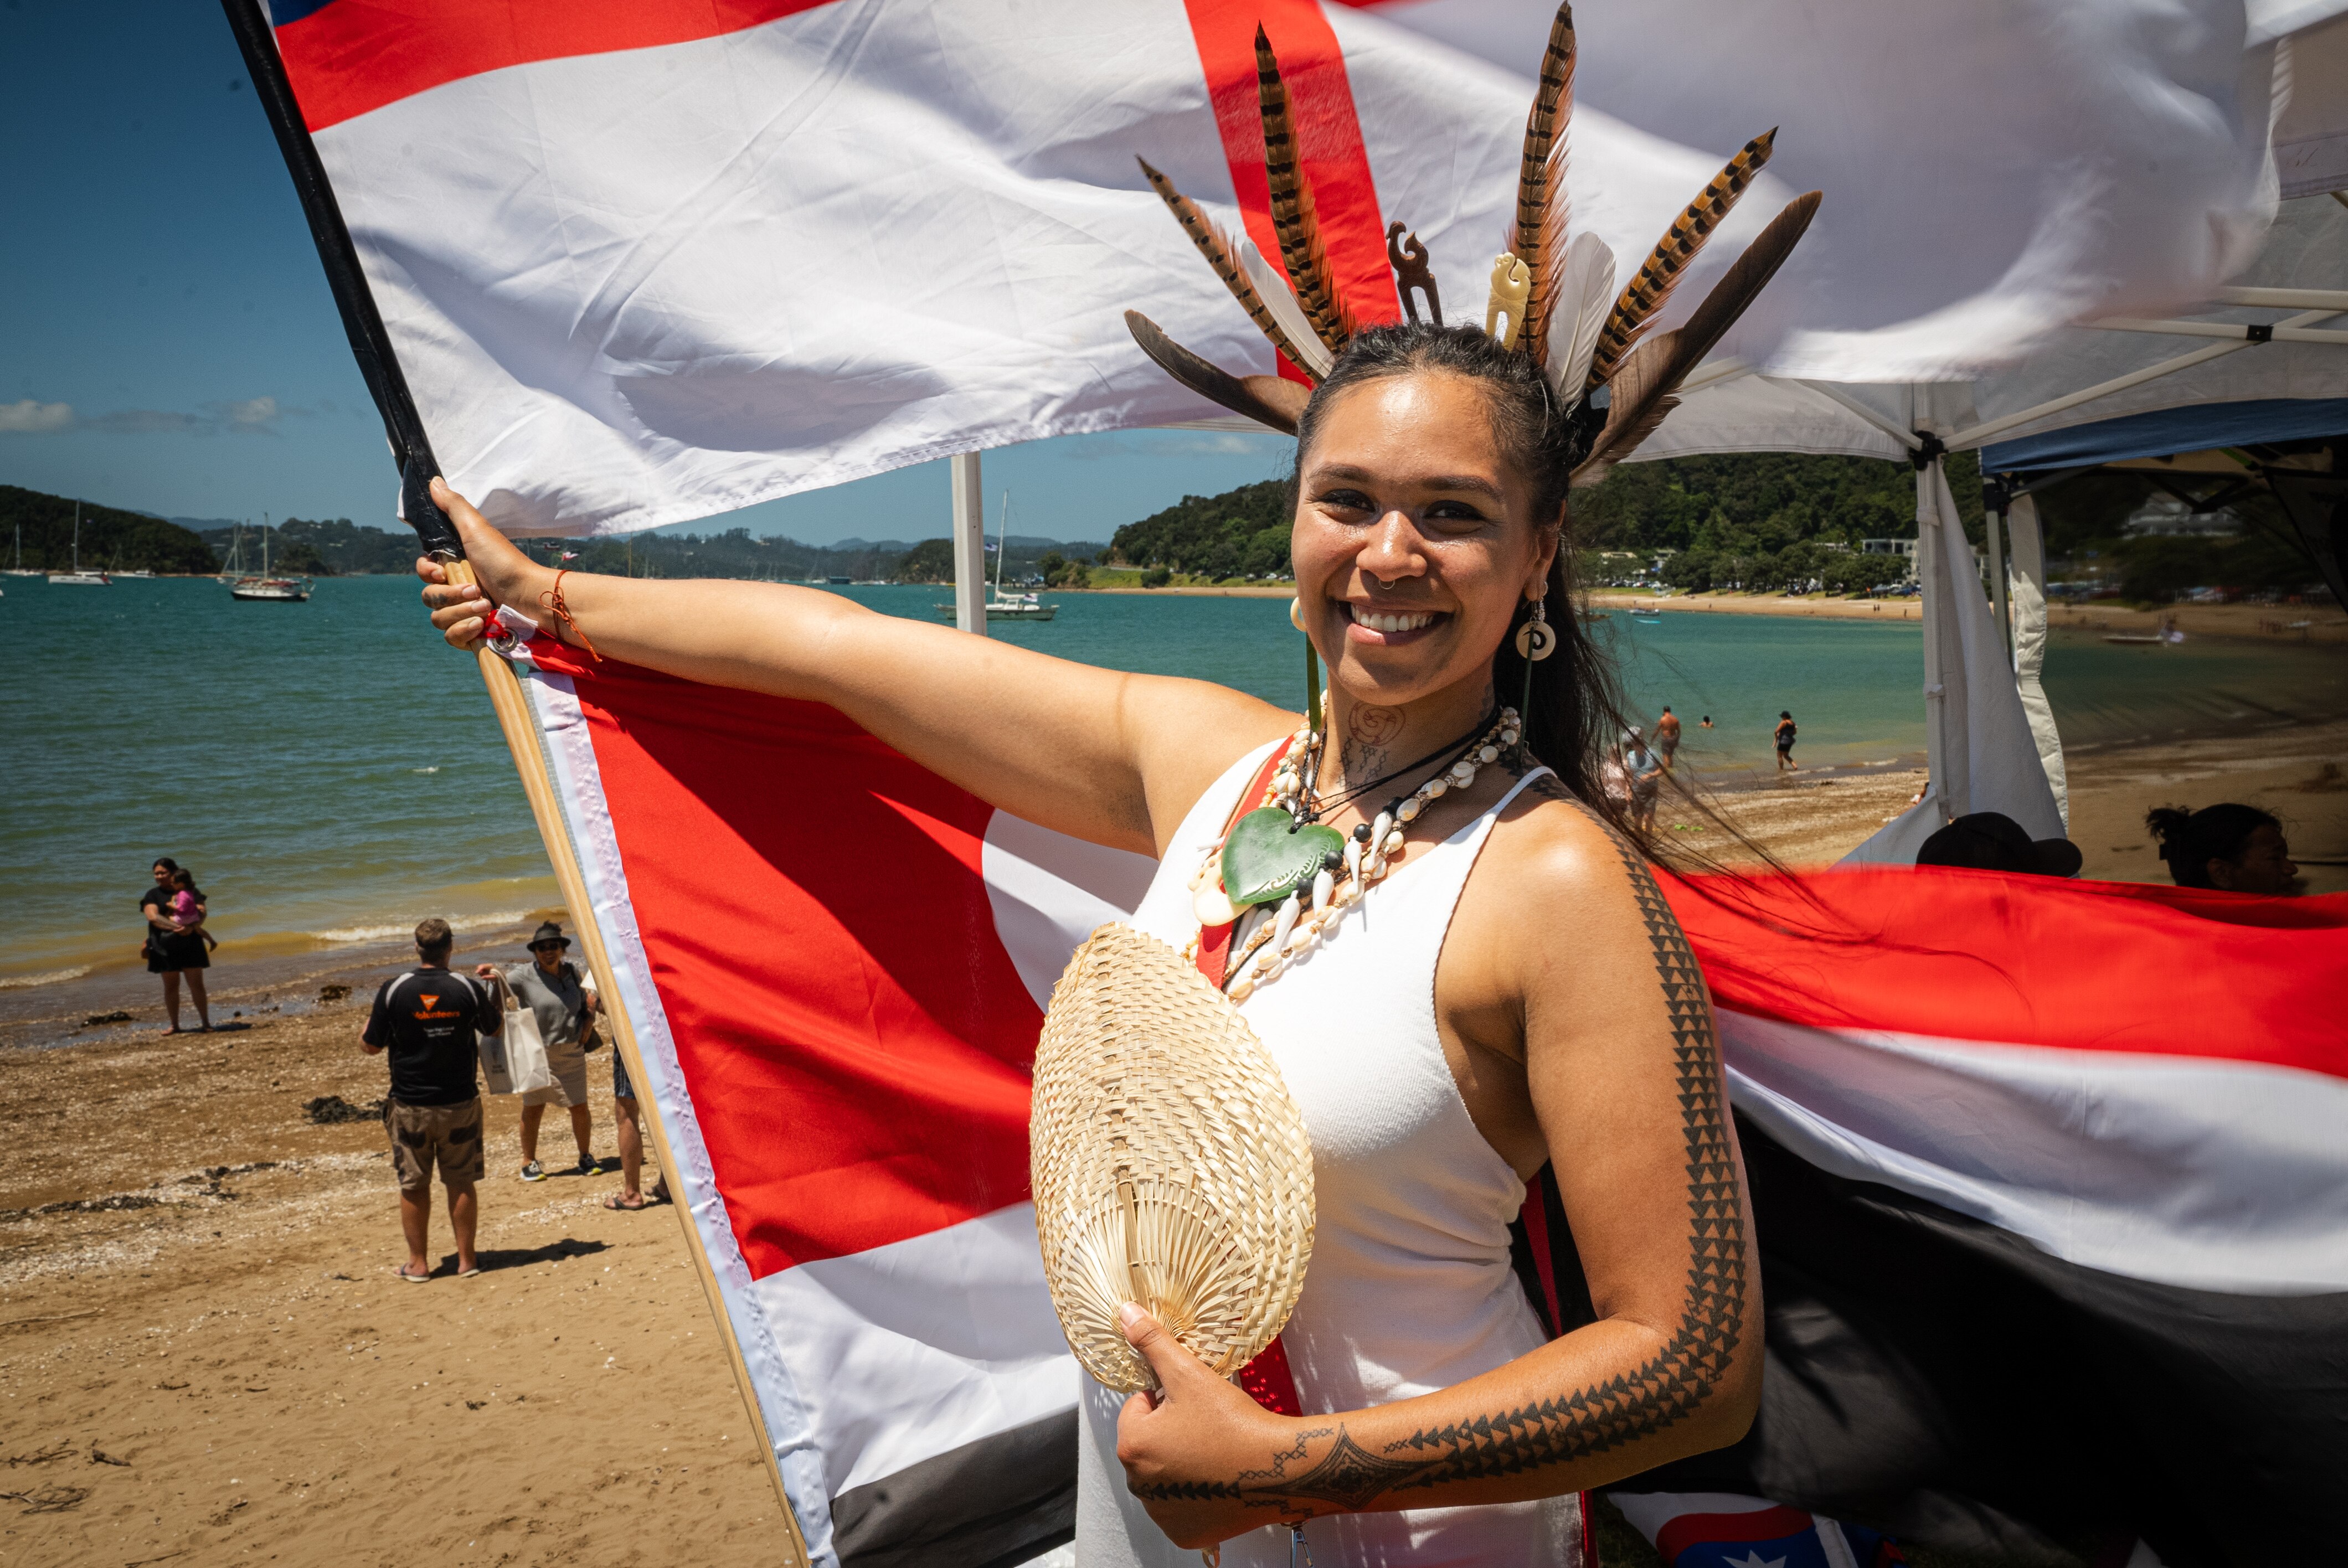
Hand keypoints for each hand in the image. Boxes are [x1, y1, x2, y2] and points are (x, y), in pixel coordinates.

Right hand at [415, 477, 551, 649]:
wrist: (533, 596)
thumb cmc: (506, 562)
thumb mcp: (477, 529)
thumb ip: (453, 506)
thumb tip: (433, 481)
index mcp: (457, 566)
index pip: (423, 572)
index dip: (427, 573)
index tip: (440, 571)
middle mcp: (459, 589)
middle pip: (429, 598)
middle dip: (449, 595)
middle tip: (475, 589)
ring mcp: (466, 612)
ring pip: (439, 619)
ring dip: (461, 612)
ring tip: (485, 606)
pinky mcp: (476, 634)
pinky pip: (453, 638)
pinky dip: (465, 631)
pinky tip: (482, 625)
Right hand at [474, 964, 500, 981]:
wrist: (501, 976)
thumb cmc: (498, 976)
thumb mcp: (494, 977)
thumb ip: (488, 977)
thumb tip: (482, 977)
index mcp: (490, 965)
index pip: (483, 966)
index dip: (479, 969)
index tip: (476, 973)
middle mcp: (487, 965)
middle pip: (480, 966)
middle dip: (479, 971)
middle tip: (483, 976)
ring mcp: (486, 967)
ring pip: (480, 969)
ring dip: (481, 973)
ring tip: (487, 976)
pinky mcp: (485, 969)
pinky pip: (481, 972)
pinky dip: (482, 974)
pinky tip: (486, 976)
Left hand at [1115, 1305, 1310, 1548]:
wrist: (1280, 1468)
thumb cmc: (1234, 1421)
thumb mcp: (1190, 1375)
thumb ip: (1153, 1343)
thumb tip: (1125, 1314)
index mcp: (1132, 1445)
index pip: (1138, 1409)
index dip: (1168, 1400)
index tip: (1197, 1404)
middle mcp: (1138, 1485)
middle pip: (1150, 1442)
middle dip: (1172, 1432)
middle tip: (1209, 1427)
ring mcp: (1161, 1513)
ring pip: (1164, 1473)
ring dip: (1182, 1462)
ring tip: (1217, 1452)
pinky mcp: (1186, 1533)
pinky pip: (1181, 1505)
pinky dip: (1196, 1493)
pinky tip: (1219, 1479)